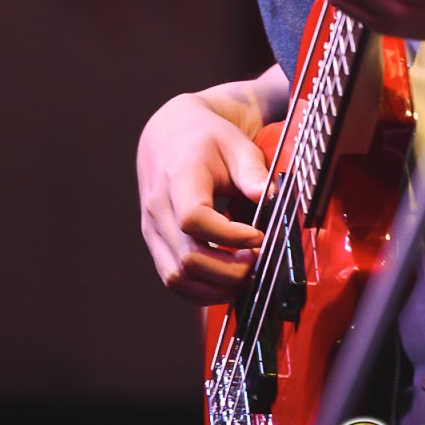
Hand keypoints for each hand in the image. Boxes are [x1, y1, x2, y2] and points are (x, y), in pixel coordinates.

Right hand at [136, 88, 276, 304]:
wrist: (171, 135)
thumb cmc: (207, 139)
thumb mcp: (237, 144)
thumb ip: (254, 172)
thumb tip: (272, 198)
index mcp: (178, 177)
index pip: (194, 219)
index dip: (229, 236)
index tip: (259, 237)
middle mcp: (158, 207)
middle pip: (186, 258)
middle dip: (228, 271)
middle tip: (258, 262)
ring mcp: (152, 229)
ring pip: (176, 278)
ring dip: (215, 288)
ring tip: (246, 277)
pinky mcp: (155, 243)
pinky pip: (173, 279)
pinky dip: (200, 290)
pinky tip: (227, 282)